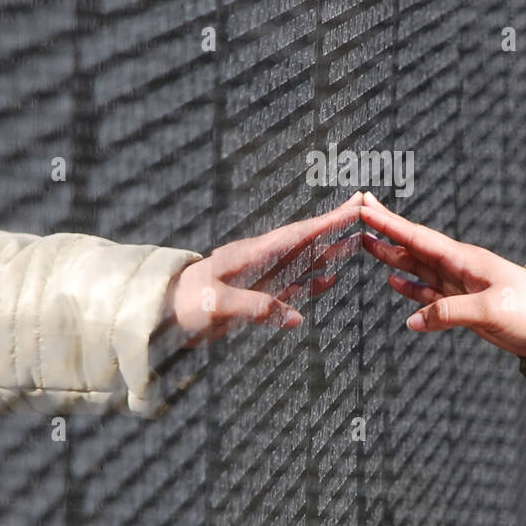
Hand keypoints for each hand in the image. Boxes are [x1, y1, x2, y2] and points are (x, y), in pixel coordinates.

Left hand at [163, 193, 362, 345]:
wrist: (161, 315)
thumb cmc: (185, 303)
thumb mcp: (217, 305)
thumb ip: (256, 308)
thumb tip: (296, 318)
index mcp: (252, 254)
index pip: (298, 235)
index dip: (327, 222)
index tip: (352, 207)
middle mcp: (260, 262)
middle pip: (305, 244)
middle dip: (334, 230)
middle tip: (364, 214)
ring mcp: (260, 279)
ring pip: (303, 264)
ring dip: (329, 254)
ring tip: (356, 244)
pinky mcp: (256, 298)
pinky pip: (292, 288)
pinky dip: (313, 283)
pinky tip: (329, 279)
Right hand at [359, 192, 525, 358]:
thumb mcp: (490, 309)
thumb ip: (449, 312)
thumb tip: (412, 320)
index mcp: (463, 260)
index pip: (418, 237)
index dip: (390, 224)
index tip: (366, 207)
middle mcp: (458, 268)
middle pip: (413, 247)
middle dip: (385, 232)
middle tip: (358, 216)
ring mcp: (459, 286)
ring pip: (417, 267)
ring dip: (392, 257)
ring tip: (366, 245)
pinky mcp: (463, 305)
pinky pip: (428, 292)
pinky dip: (409, 287)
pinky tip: (395, 281)